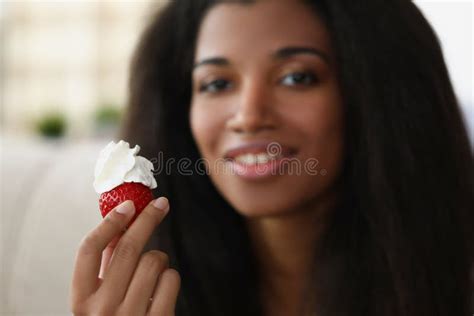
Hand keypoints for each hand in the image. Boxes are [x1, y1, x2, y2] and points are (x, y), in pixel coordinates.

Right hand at [70, 198, 180, 314]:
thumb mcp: (99, 299)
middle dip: (147, 219)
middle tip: (161, 205)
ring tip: (152, 274)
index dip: (109, 222)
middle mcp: (102, 310)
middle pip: (127, 248)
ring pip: (154, 260)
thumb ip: (103, 267)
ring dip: (159, 259)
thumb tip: (119, 223)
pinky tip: (162, 289)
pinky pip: (171, 278)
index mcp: (81, 301)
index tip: (128, 205)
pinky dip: (170, 277)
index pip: (88, 250)